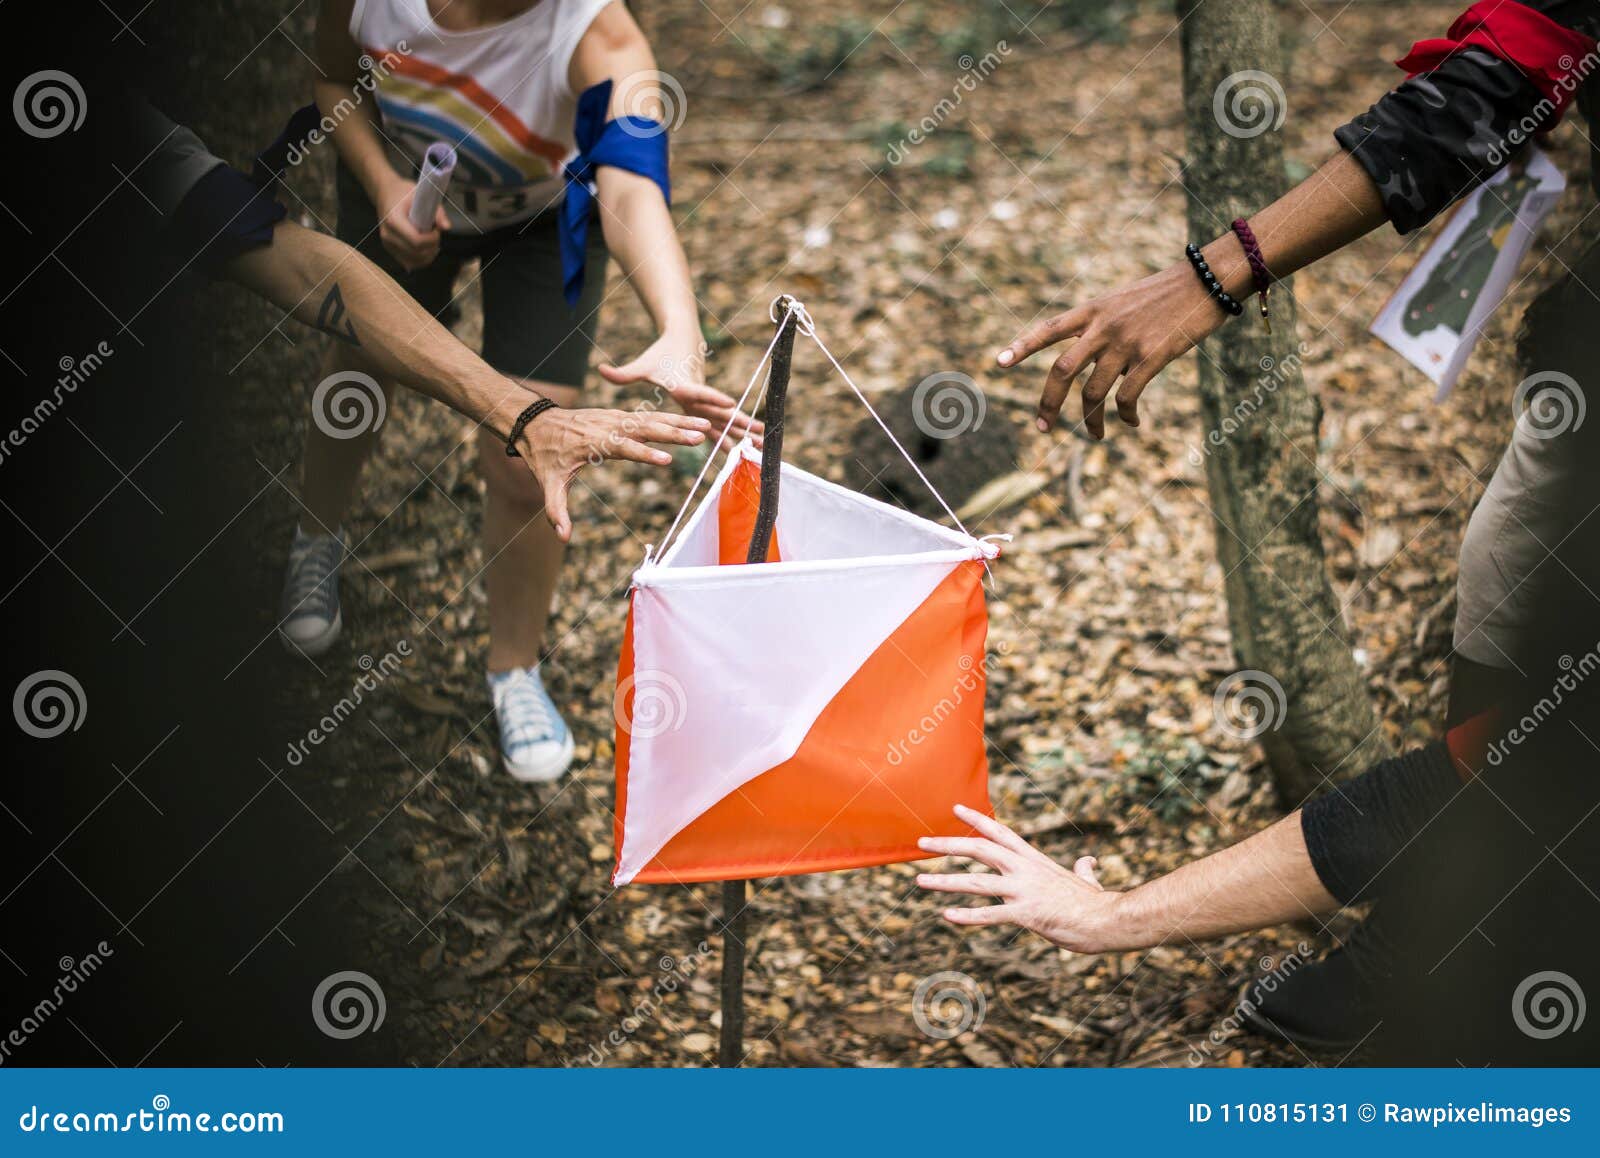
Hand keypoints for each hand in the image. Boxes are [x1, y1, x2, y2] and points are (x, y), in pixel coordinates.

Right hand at [375, 175, 447, 271]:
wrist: (386, 194)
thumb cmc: (404, 193)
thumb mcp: (422, 196)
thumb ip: (437, 212)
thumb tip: (447, 227)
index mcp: (393, 220)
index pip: (416, 241)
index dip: (432, 239)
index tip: (436, 230)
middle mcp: (388, 235)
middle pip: (416, 254)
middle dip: (432, 247)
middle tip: (436, 234)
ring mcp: (388, 245)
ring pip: (414, 262)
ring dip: (428, 255)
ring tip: (432, 242)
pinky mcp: (391, 250)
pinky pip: (409, 263)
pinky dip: (422, 259)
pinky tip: (426, 248)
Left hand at [516, 405, 710, 540]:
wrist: (537, 422)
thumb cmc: (545, 455)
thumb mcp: (549, 484)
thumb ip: (557, 510)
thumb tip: (562, 537)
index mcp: (595, 442)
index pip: (624, 448)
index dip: (645, 455)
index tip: (667, 460)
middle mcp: (609, 426)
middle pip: (646, 428)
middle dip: (673, 432)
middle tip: (700, 436)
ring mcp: (616, 418)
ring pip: (652, 418)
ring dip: (679, 422)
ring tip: (705, 427)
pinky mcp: (620, 415)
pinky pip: (649, 416)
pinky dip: (671, 418)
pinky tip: (690, 423)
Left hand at [599, 331, 763, 448]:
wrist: (683, 338)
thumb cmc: (660, 353)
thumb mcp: (642, 364)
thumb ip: (623, 373)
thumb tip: (600, 370)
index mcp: (685, 383)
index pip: (700, 391)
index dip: (714, 398)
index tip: (730, 404)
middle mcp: (699, 393)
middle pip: (721, 408)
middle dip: (739, 420)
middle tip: (757, 431)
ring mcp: (705, 400)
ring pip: (725, 418)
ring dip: (742, 431)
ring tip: (760, 445)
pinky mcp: (705, 406)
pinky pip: (719, 423)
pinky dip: (729, 436)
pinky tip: (740, 451)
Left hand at [916, 804, 1122, 952]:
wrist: (1109, 919)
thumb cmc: (1097, 902)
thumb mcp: (1085, 879)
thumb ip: (1082, 868)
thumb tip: (1089, 862)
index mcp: (1034, 859)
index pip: (1000, 832)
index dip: (976, 820)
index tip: (954, 808)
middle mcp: (1025, 870)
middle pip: (979, 850)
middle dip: (948, 845)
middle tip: (921, 842)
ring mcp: (1024, 890)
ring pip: (976, 882)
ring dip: (945, 881)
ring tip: (919, 881)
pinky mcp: (1027, 914)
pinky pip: (991, 915)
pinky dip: (968, 916)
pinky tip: (947, 916)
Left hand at [997, 265, 1229, 438]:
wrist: (1205, 280)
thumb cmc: (1165, 292)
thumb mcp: (1122, 300)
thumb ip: (1099, 325)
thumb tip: (1089, 357)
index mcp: (1092, 310)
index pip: (1048, 330)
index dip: (1023, 346)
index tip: (1000, 361)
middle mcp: (1103, 327)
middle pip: (1062, 371)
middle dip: (1048, 404)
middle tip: (1042, 427)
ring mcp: (1126, 343)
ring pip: (1094, 393)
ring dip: (1091, 421)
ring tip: (1094, 435)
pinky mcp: (1152, 357)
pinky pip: (1127, 397)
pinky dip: (1125, 415)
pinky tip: (1131, 422)